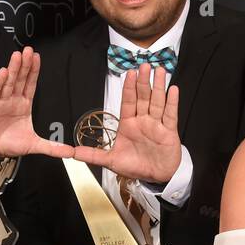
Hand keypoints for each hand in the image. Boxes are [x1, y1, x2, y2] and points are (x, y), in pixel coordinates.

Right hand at [0, 48, 73, 165]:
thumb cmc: (4, 142)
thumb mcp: (32, 145)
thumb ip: (51, 147)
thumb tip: (69, 152)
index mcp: (23, 105)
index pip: (30, 84)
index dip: (34, 71)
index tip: (38, 58)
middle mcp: (11, 100)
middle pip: (20, 79)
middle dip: (25, 65)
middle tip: (29, 51)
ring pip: (8, 82)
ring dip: (13, 69)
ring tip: (18, 56)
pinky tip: (3, 72)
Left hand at [73, 64, 181, 184]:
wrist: (155, 178)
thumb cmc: (136, 166)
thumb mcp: (111, 161)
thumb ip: (91, 155)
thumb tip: (71, 152)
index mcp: (129, 124)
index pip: (128, 102)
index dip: (129, 87)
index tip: (129, 73)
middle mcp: (143, 121)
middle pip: (143, 97)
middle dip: (143, 81)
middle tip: (144, 65)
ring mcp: (157, 125)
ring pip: (157, 102)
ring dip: (158, 86)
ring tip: (159, 71)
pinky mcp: (169, 132)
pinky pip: (170, 115)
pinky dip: (172, 103)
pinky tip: (173, 90)